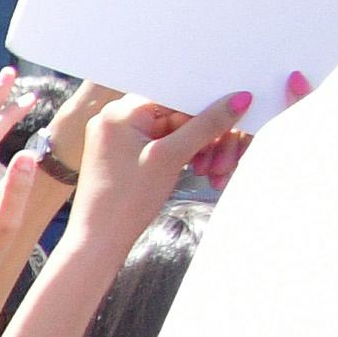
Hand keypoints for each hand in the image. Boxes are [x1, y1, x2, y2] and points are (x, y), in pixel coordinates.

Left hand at [67, 85, 241, 244]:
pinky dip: (181, 157)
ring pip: (171, 132)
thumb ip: (207, 125)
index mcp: (119, 112)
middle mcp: (114, 118)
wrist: (97, 241)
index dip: (206, 108)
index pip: (175, 95)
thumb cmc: (127, 201)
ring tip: (212, 172)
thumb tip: (240, 97)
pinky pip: (160, 146)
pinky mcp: (123, 155)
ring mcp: (117, 137)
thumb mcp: (171, 157)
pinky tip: (200, 172)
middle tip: (225, 158)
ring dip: (197, 148)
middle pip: (175, 114)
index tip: (232, 120)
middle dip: (204, 135)